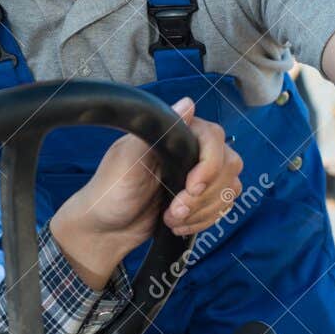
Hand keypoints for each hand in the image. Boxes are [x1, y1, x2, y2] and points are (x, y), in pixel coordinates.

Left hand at [51, 97, 242, 286]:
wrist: (105, 229)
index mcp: (174, 134)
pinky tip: (178, 224)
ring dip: (203, 210)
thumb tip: (188, 103)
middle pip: (229, 164)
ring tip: (171, 218)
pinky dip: (204, 220)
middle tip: (175, 208)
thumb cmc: (110, 191)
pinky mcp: (200, 199)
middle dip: (204, 195)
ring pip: (229, 188)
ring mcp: (197, 176)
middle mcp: (190, 151)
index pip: (214, 137)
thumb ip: (158, 132)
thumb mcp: (127, 160)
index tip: (192, 186)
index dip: (209, 164)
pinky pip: (222, 206)